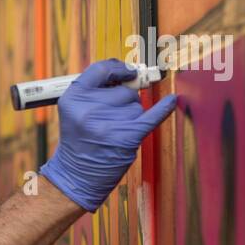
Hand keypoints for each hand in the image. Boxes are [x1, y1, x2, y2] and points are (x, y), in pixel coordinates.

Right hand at [38, 59, 176, 211]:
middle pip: (124, 91)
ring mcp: (109, 123)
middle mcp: (89, 109)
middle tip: (109, 119)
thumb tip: (129, 75)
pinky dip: (164, 108)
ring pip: (137, 105)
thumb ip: (96, 91)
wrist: (76, 175)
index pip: (101, 70)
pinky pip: (152, 116)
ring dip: (131, 116)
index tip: (128, 71)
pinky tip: (171, 100)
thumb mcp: (74, 111)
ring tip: (114, 131)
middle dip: (123, 101)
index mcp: (73, 99)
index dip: (118, 69)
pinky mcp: (127, 137)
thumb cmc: (79, 142)